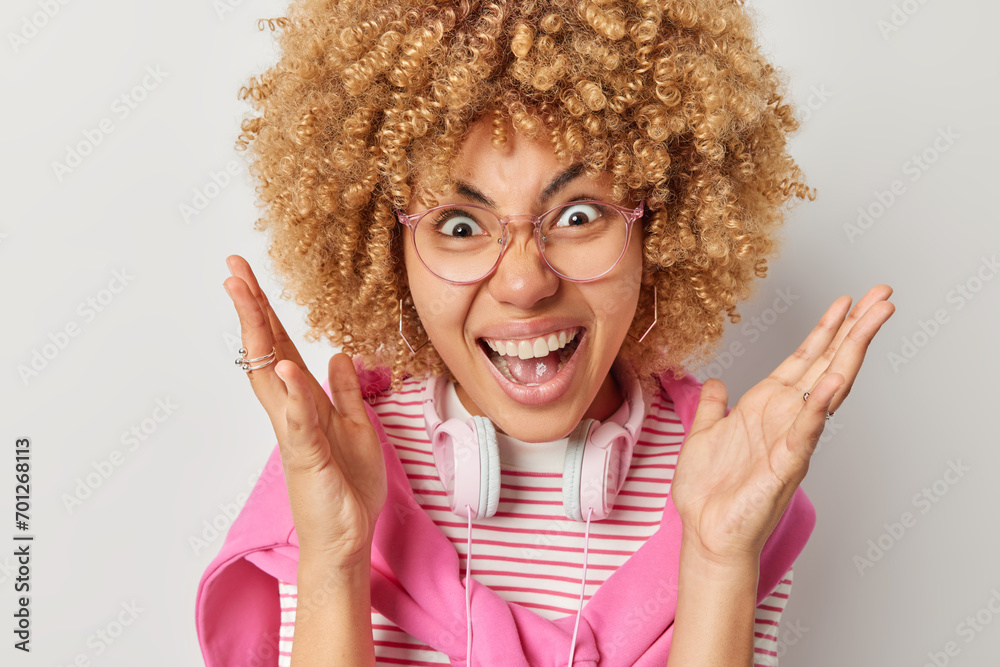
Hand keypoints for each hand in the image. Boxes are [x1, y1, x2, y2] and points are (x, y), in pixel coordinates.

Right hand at [223, 254, 386, 565]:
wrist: (347, 537)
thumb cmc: (347, 486)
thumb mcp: (356, 427)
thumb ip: (345, 392)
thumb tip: (338, 356)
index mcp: (304, 403)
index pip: (279, 348)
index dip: (266, 311)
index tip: (247, 275)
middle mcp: (291, 413)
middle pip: (265, 353)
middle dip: (251, 310)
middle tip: (232, 270)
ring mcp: (296, 435)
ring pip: (272, 379)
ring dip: (260, 338)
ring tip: (247, 299)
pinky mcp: (308, 459)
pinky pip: (299, 423)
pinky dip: (293, 395)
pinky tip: (284, 368)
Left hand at [669, 285, 894, 563]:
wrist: (706, 531)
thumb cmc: (708, 490)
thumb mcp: (704, 433)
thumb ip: (714, 406)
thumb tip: (717, 382)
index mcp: (767, 406)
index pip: (804, 359)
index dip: (826, 329)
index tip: (848, 300)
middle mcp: (786, 417)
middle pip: (828, 363)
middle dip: (854, 328)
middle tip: (883, 295)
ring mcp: (792, 438)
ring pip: (829, 387)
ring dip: (850, 352)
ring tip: (873, 320)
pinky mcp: (787, 463)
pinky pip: (807, 428)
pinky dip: (821, 403)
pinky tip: (834, 377)